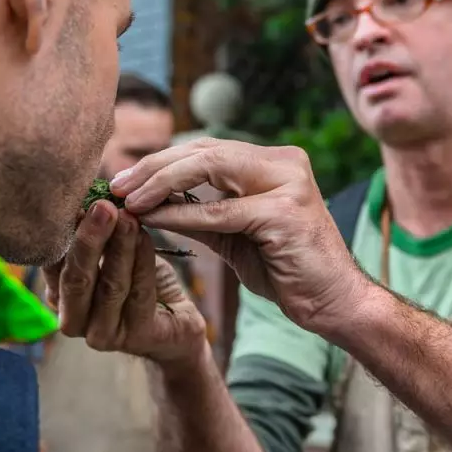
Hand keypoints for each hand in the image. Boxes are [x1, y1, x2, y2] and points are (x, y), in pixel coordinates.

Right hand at [42, 200, 207, 362]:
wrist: (177, 324)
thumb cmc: (139, 282)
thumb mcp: (115, 252)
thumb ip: (100, 231)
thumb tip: (92, 191)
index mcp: (59, 295)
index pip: (53, 262)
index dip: (65, 230)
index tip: (77, 197)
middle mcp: (73, 319)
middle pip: (75, 278)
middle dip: (88, 239)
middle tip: (102, 206)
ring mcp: (102, 334)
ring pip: (109, 286)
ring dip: (119, 247)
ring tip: (128, 216)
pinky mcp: (136, 338)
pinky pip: (139, 295)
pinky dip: (143, 262)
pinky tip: (147, 237)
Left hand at [110, 137, 367, 332]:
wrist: (335, 302)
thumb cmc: (287, 271)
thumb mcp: (235, 236)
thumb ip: (201, 214)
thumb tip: (151, 202)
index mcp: (276, 162)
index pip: (208, 148)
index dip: (162, 161)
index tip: (124, 179)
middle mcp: (284, 163)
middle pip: (205, 150)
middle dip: (154, 166)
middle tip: (116, 185)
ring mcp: (288, 183)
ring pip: (209, 168)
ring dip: (161, 183)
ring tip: (127, 199)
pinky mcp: (285, 212)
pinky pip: (219, 211)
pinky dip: (181, 213)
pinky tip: (152, 220)